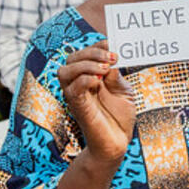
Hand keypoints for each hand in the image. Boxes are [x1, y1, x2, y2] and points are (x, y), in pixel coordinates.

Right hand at [57, 43, 134, 164]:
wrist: (117, 143)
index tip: (112, 46)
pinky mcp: (77, 107)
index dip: (96, 45)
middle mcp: (78, 84)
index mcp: (89, 77)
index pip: (83, 53)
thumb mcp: (124, 91)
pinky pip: (71, 89)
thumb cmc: (119, 118)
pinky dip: (84, 80)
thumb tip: (111, 61)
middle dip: (91, 52)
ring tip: (104, 69)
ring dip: (85, 65)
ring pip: (65, 70)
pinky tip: (99, 82)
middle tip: (111, 58)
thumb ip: (116, 76)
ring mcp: (76, 96)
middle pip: (71, 58)